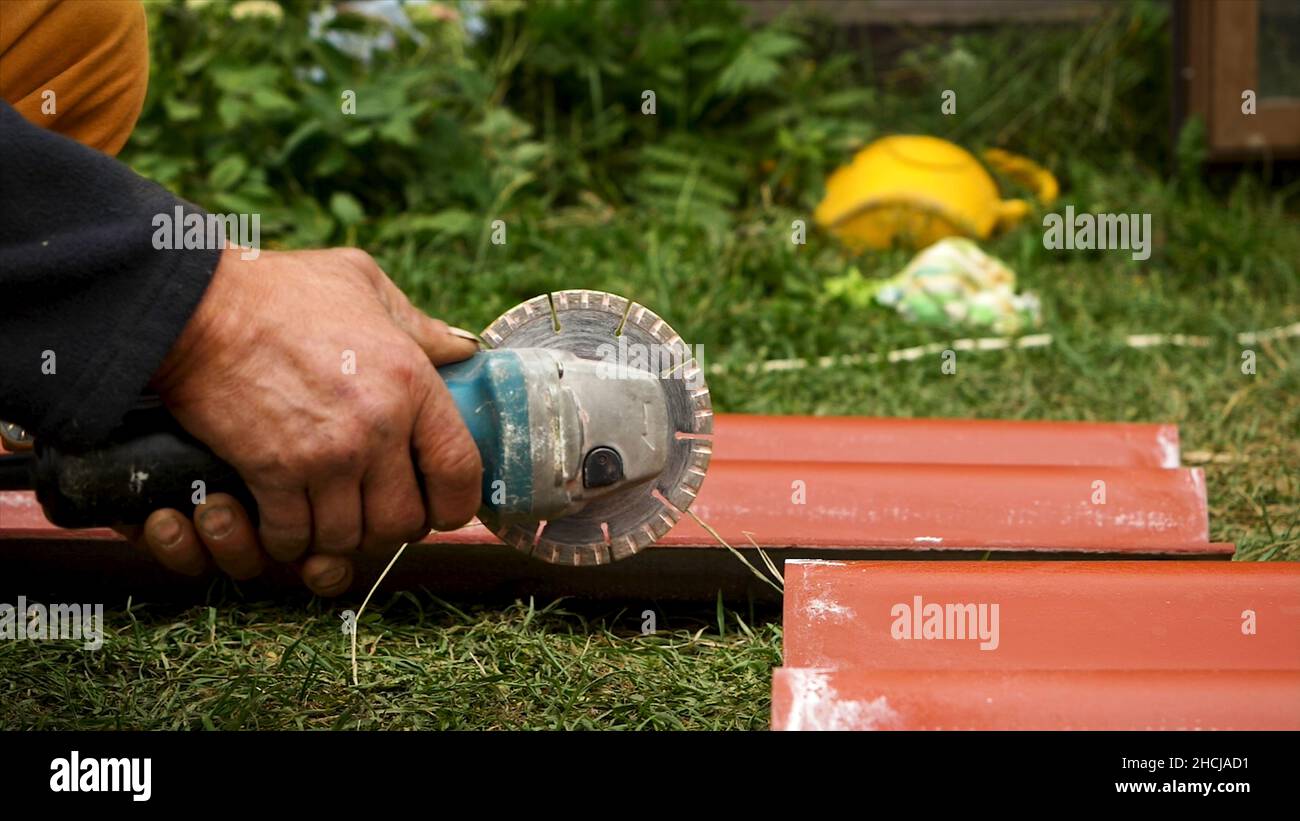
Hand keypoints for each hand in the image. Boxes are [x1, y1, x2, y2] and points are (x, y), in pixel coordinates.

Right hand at [136, 246, 481, 591]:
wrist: (197, 306)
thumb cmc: (281, 291)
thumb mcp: (364, 285)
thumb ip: (419, 326)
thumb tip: (463, 351)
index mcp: (412, 381)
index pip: (460, 471)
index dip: (456, 503)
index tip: (441, 508)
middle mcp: (379, 425)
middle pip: (405, 520)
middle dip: (390, 529)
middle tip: (373, 514)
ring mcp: (327, 454)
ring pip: (349, 537)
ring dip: (336, 537)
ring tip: (326, 517)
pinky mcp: (274, 474)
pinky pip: (293, 538)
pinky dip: (288, 540)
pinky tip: (282, 521)